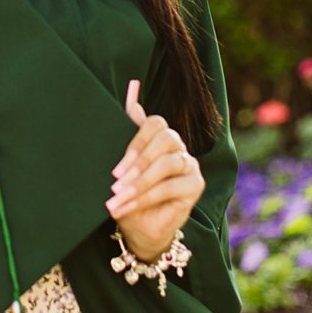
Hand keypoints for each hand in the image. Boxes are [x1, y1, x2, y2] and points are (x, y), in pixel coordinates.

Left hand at [106, 79, 204, 261]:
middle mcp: (178, 147)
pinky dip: (145, 198)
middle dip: (138, 162)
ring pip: (168, 164)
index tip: (115, 170)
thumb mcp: (121, 163)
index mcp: (160, 137)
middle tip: (115, 183)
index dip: (136, 143)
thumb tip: (132, 85)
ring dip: (139, 183)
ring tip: (118, 198)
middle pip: (166, 138)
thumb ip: (127, 126)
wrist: (139, 227)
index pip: (155, 123)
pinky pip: (171, 186)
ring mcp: (190, 165)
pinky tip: (127, 207)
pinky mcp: (196, 185)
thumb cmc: (127, 192)